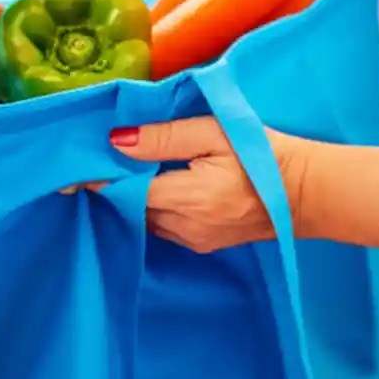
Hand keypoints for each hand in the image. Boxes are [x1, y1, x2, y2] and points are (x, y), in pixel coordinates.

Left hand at [103, 118, 310, 253]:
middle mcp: (185, 226)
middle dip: (115, 186)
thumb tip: (116, 141)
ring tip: (128, 172)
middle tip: (101, 161)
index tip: (71, 172)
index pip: (125, 192)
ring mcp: (193, 240)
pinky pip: (162, 227)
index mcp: (187, 197)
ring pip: (144, 219)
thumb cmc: (262, 154)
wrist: (308, 192)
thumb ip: (164, 137)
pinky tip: (155, 189)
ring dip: (134, 199)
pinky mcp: (202, 244)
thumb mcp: (213, 133)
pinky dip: (152, 209)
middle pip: (131, 207)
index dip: (98, 180)